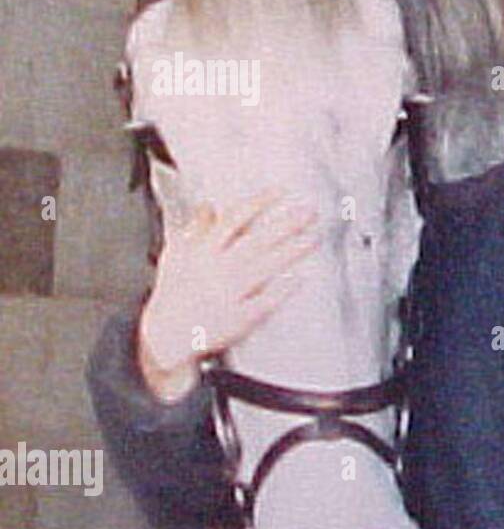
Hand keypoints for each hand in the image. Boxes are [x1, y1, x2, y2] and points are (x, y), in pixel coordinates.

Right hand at [138, 189, 320, 401]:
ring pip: (265, 268)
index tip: (281, 191)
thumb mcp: (174, 256)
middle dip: (285, 224)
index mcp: (202, 252)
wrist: (164, 336)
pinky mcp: (238, 318)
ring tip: (314, 238)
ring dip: (291, 252)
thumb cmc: (173, 294)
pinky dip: (280, 291)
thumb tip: (208, 206)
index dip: (258, 203)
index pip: (234, 220)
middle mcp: (218, 270)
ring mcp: (229, 294)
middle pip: (257, 241)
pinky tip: (300, 278)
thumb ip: (194, 230)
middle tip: (310, 212)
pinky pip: (263, 302)